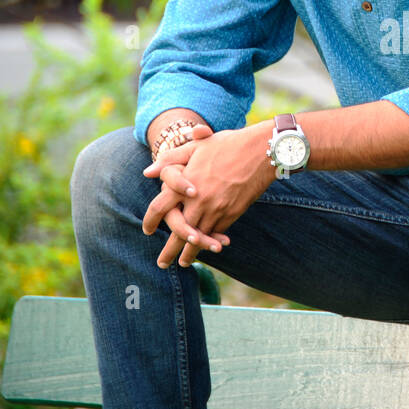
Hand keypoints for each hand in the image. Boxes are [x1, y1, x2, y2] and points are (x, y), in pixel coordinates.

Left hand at [143, 123, 275, 269]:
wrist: (261, 152)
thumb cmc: (228, 145)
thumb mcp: (196, 147)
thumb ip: (171, 159)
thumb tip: (147, 172)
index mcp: (185, 183)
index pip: (159, 208)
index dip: (150, 221)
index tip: (147, 231)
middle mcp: (198, 201)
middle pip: (178, 232)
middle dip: (169, 251)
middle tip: (162, 264)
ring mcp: (216, 209)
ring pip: (198, 237)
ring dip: (190, 253)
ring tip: (183, 263)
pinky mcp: (232, 214)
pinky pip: (217, 233)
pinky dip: (210, 242)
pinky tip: (207, 248)